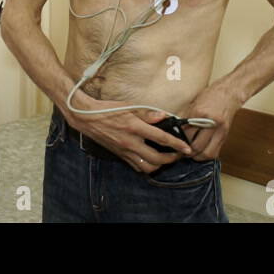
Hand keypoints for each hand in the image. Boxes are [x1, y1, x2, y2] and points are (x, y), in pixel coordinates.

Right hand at [63, 91, 193, 173]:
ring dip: (160, 165)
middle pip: (157, 159)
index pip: (161, 138)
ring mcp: (125, 151)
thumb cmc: (107, 109)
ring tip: (166, 158)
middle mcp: (131, 142)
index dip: (177, 144)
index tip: (187, 149)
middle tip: (179, 154)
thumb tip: (164, 116)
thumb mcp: (128, 106)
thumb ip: (147, 113)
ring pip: (147, 167)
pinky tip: (151, 159)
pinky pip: (136, 166)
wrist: (86, 118)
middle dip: (172, 159)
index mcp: (134, 127)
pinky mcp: (120, 155)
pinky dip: (147, 166)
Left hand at [179, 82, 244, 160]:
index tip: (175, 142)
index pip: (186, 133)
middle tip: (181, 151)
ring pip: (207, 153)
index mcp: (199, 113)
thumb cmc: (210, 96)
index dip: (178, 140)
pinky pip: (215, 151)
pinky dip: (207, 154)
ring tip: (191, 153)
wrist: (229, 93)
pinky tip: (202, 151)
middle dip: (187, 151)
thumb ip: (184, 118)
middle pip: (196, 146)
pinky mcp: (225, 135)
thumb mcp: (193, 104)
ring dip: (197, 156)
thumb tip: (174, 131)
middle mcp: (210, 123)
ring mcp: (219, 130)